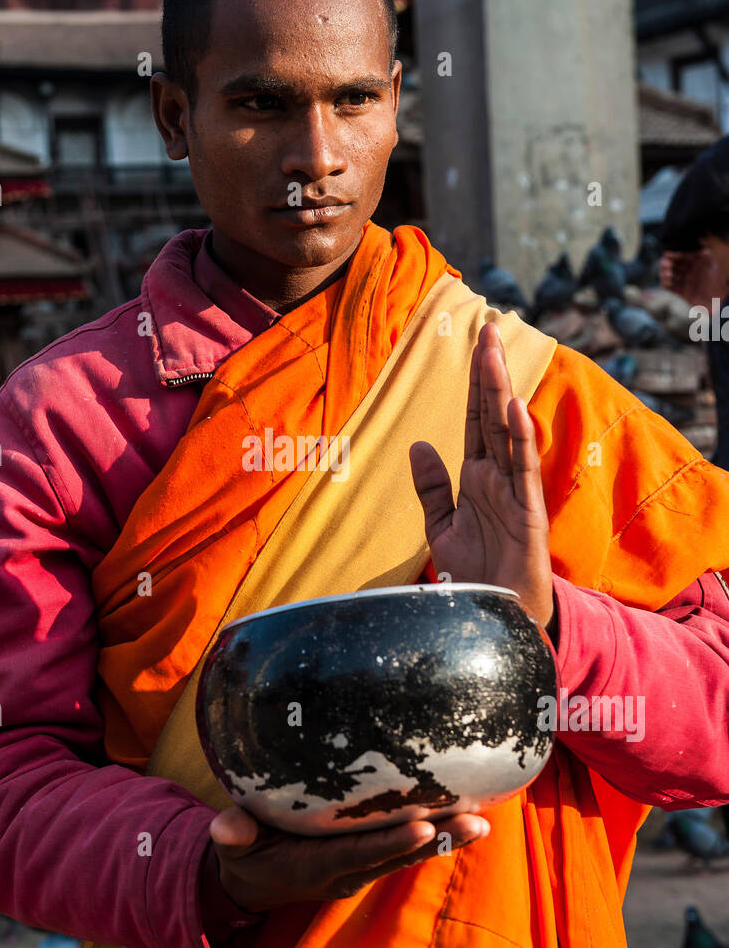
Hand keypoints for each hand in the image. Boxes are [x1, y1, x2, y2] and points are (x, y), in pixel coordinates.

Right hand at [208, 804, 489, 912]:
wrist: (253, 883)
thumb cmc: (244, 855)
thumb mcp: (232, 847)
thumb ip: (233, 835)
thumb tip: (225, 826)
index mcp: (317, 866)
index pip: (360, 853)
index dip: (391, 842)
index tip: (423, 827)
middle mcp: (347, 871)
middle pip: (398, 855)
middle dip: (437, 840)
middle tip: (476, 823)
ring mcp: (360, 868)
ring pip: (409, 853)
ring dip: (446, 838)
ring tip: (483, 821)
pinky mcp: (368, 860)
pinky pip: (405, 847)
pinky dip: (435, 834)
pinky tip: (465, 815)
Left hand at [409, 321, 554, 629]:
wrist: (495, 618)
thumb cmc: (475, 576)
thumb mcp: (441, 527)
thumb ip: (432, 487)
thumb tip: (418, 444)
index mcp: (477, 477)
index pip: (474, 420)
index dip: (473, 384)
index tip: (474, 345)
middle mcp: (498, 477)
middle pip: (491, 416)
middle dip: (489, 373)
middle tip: (488, 329)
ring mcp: (515, 493)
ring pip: (507, 433)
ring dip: (502, 392)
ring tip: (495, 353)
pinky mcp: (529, 515)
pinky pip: (523, 471)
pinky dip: (520, 440)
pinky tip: (515, 409)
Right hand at [659, 249, 726, 305]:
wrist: (717, 300)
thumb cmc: (716, 282)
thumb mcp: (713, 267)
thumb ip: (708, 258)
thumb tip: (705, 250)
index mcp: (696, 265)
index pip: (682, 259)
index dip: (674, 256)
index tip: (666, 254)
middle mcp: (689, 274)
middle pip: (675, 267)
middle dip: (667, 265)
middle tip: (663, 264)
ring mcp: (686, 283)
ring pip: (672, 277)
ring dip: (666, 275)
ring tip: (665, 274)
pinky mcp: (683, 293)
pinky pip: (672, 288)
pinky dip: (667, 285)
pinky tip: (664, 282)